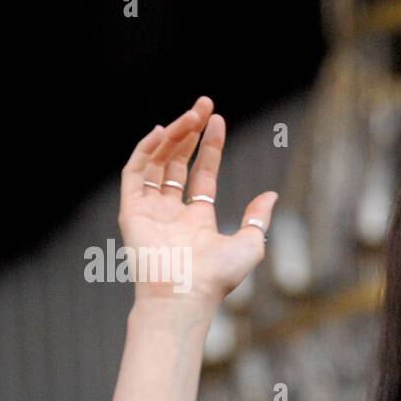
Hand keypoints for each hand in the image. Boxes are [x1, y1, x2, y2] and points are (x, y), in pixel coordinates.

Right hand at [118, 95, 277, 310]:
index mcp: (196, 221)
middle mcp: (171, 214)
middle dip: (190, 133)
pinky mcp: (131, 211)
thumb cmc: (217, 277)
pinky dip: (144, 151)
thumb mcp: (249, 244)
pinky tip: (161, 132)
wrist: (184, 294)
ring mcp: (150, 211)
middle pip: (177, 163)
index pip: (201, 175)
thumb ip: (257, 218)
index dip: (209, 148)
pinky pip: (134, 173)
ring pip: (156, 163)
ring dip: (172, 136)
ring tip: (190, 115)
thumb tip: (270, 195)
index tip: (218, 121)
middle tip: (203, 106)